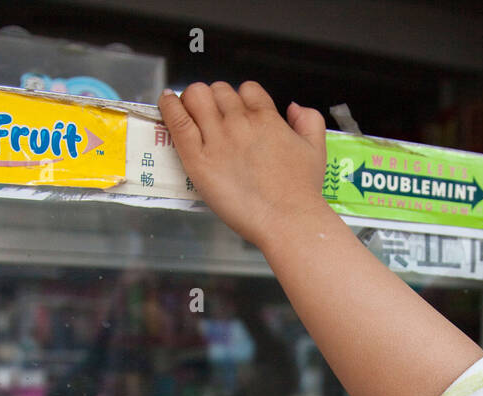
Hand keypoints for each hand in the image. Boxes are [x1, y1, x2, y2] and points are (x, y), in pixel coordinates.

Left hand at [158, 82, 331, 249]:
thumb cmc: (302, 192)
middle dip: (215, 99)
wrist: (288, 219)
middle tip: (211, 116)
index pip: (246, 90)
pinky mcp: (198, 159)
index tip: (237, 111)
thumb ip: (309, 121)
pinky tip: (166, 102)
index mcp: (266, 118)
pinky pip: (177, 121)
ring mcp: (217, 139)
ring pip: (196, 97)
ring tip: (189, 111)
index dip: (240, 98)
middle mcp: (240, 123)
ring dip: (192, 99)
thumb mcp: (316, 149)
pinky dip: (169, 106)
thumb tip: (294, 108)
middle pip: (218, 90)